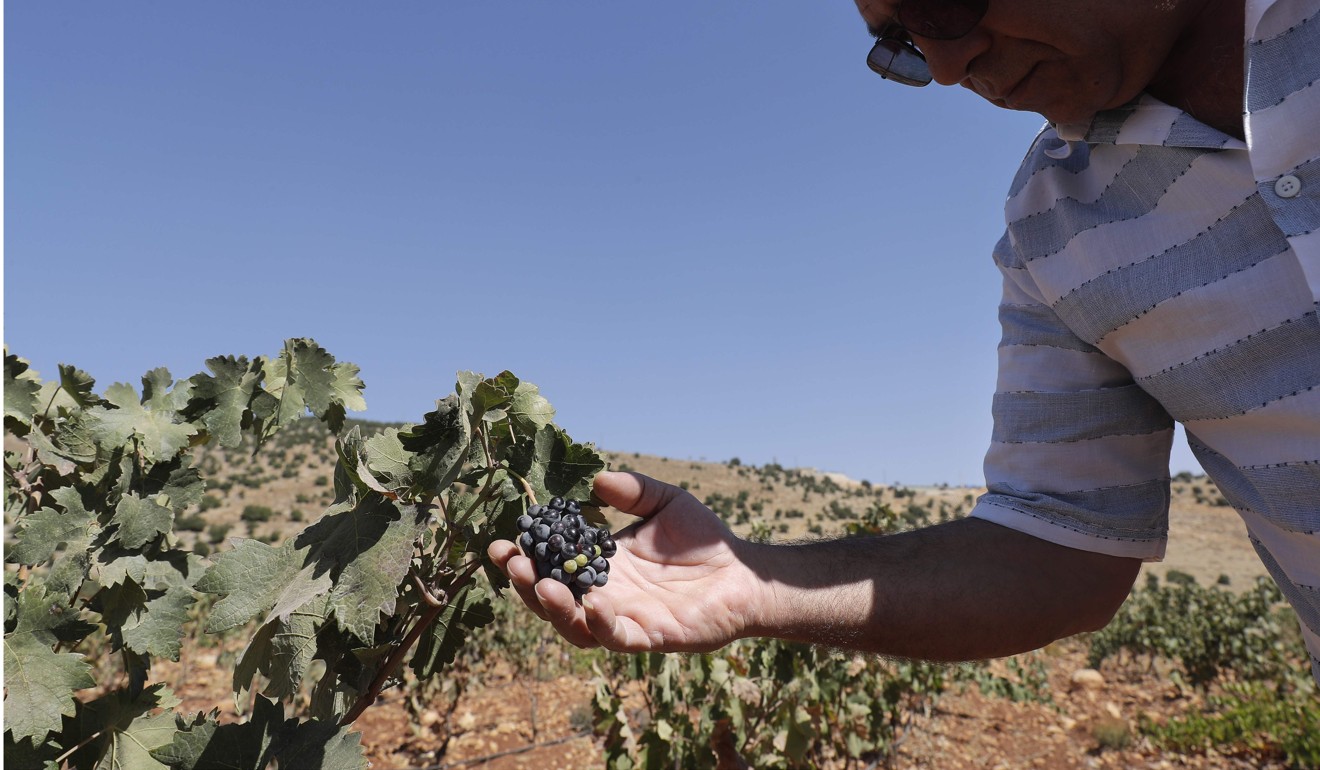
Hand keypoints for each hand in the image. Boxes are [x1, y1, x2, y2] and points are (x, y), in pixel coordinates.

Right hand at [487, 471, 765, 651]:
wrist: (746, 572)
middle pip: (551, 600)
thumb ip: (634, 491)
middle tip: (511, 562)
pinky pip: (620, 638)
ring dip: (556, 609)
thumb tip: (598, 479)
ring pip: (577, 626)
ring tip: (542, 586)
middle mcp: (604, 596)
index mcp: (600, 567)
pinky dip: (604, 626)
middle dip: (526, 584)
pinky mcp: (651, 636)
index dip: (522, 559)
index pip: (550, 566)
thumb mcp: (665, 502)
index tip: (498, 543)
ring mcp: (625, 619)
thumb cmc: (704, 539)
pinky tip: (596, 606)